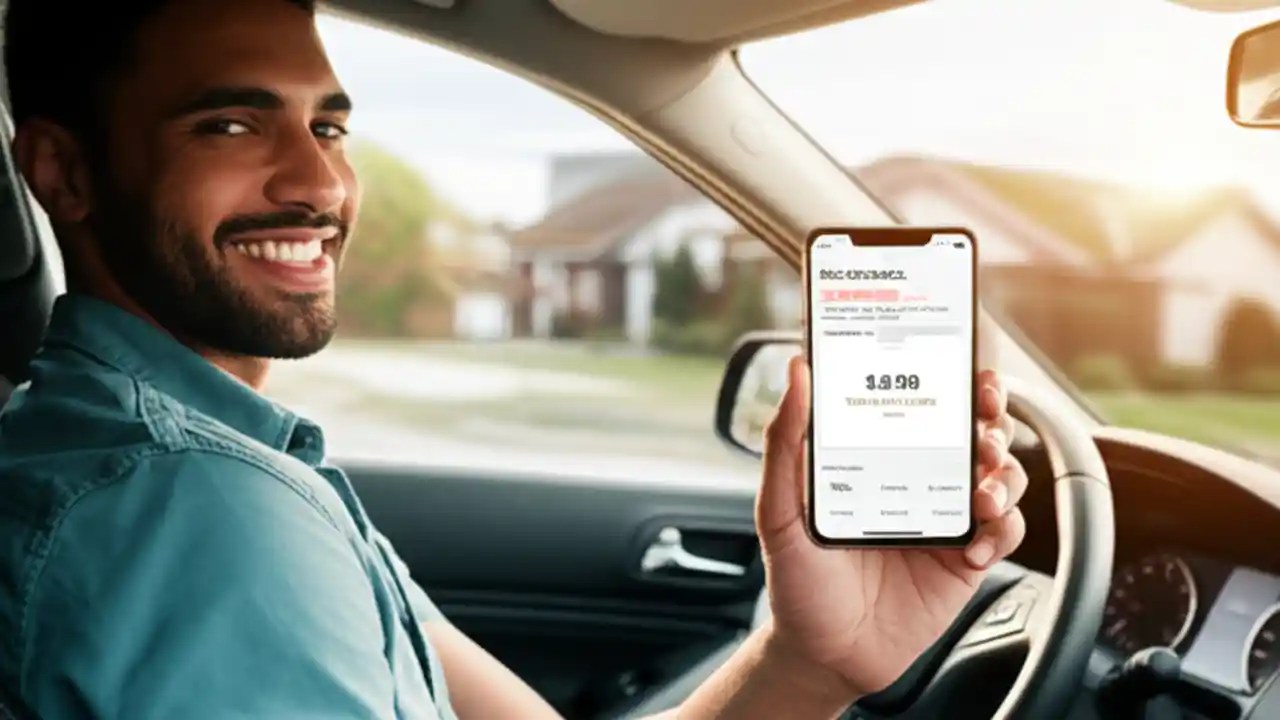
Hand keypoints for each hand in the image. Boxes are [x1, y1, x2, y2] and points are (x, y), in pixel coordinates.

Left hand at [756, 357, 1026, 697]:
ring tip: (982, 495)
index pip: (927, 408)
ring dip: (1004, 477)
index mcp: (880, 460)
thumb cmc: (798, 580)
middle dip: (995, 423)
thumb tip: (795, 374)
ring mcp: (946, 521)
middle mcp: (919, 482)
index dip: (959, 386)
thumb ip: (785, 443)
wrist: (821, 652)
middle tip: (984, 434)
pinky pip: (1005, 534)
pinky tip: (974, 547)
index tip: (972, 373)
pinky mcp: (966, 561)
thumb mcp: (778, 510)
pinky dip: (1003, 532)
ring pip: (1002, 479)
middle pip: (978, 435)